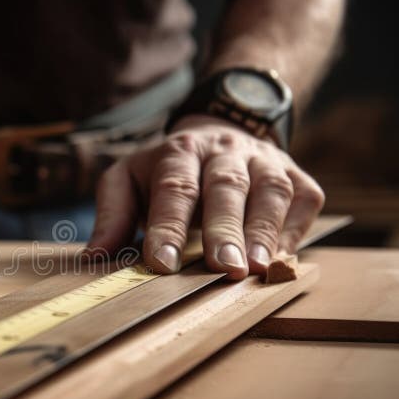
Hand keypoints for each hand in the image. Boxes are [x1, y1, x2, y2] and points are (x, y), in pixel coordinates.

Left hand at [89, 115, 324, 278]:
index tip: (162, 263)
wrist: (222, 131)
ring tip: (258, 268)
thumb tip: (95, 256)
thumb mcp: (128, 179)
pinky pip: (303, 200)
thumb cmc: (167, 170)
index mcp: (178, 151)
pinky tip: (281, 258)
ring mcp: (265, 161)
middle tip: (223, 268)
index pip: (173, 187)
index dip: (168, 225)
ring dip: (265, 230)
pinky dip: (295, 230)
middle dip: (224, 229)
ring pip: (270, 191)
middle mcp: (224, 151)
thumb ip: (113, 214)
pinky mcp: (297, 176)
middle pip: (226, 187)